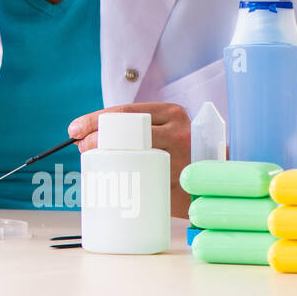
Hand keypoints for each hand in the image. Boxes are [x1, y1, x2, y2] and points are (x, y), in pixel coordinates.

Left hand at [67, 102, 191, 218]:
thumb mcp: (168, 129)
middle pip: (123, 133)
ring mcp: (180, 158)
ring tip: (95, 163)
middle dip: (95, 141)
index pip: (123, 112)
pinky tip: (113, 181)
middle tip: (82, 148)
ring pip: (130, 156)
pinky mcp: (181, 182)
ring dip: (105, 160)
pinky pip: (144, 180)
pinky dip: (123, 180)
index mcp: (171, 113)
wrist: (221, 175)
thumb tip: (90, 134)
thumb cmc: (184, 151)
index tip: (75, 129)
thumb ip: (138, 127)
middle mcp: (177, 132)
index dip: (94, 120)